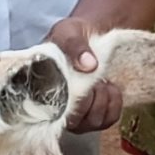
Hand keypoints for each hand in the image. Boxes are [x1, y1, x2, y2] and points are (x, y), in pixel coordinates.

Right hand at [46, 4, 123, 129]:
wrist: (90, 35)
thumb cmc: (72, 36)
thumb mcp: (69, 32)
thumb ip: (74, 45)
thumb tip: (89, 65)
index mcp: (39, 90)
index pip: (47, 115)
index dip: (67, 103)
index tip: (79, 85)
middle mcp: (55, 108)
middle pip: (73, 122)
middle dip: (88, 98)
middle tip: (91, 76)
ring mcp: (76, 115)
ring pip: (93, 122)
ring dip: (102, 98)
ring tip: (100, 80)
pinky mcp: (95, 116)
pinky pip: (109, 120)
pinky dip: (114, 102)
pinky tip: (109, 87)